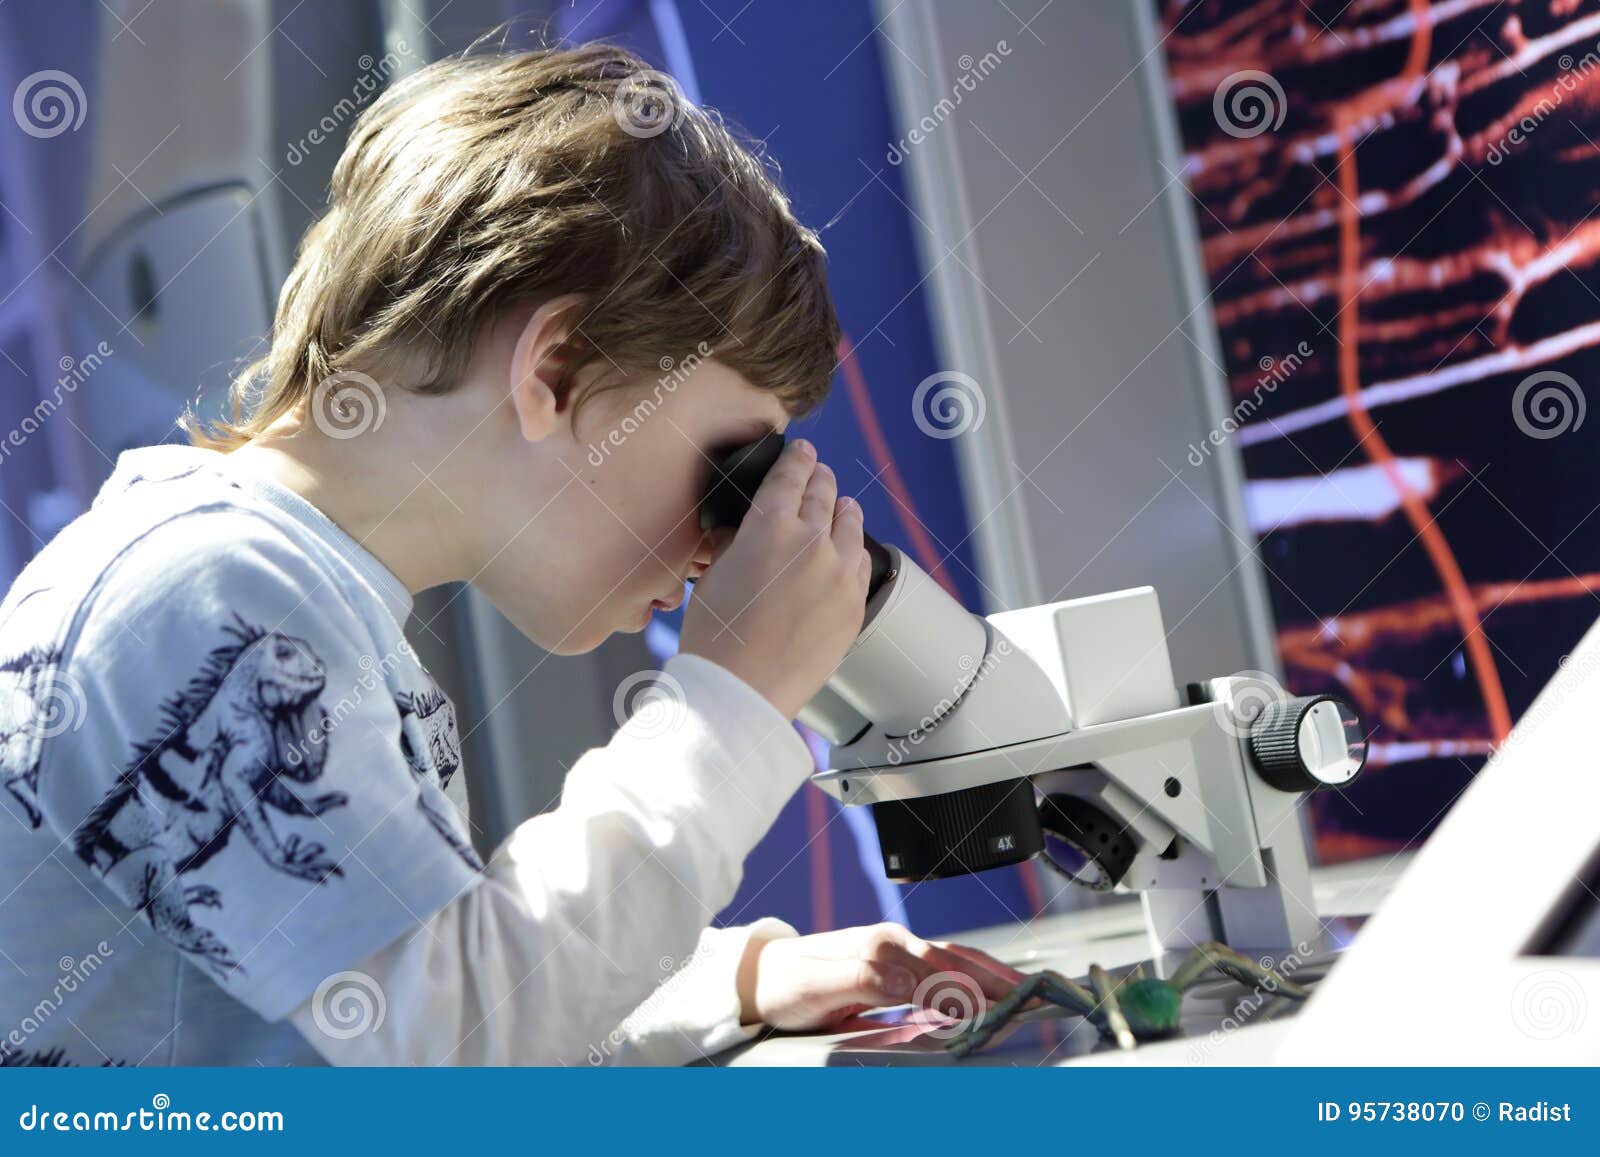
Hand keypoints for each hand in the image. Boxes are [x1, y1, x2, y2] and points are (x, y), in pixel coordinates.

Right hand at [680, 438, 869, 719]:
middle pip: (823, 493)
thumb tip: (737, 534)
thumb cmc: (717, 639)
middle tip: (819, 470)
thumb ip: (731, 546)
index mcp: (770, 525)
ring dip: (843, 508)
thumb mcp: (711, 579)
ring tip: (842, 503)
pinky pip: (861, 563)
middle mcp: (812, 541)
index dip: (797, 457)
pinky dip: (855, 548)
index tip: (802, 450)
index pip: (789, 476)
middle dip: (820, 477)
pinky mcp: (854, 604)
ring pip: (850, 524)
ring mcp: (839, 572)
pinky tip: (852, 548)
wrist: (743, 690)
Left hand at [736, 921, 1026, 1031]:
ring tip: (1026, 991)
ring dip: (992, 976)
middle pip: (957, 961)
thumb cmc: (787, 984)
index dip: (972, 994)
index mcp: (881, 947)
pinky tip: (987, 992)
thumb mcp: (818, 986)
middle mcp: (894, 944)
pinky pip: (942, 970)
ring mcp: (896, 954)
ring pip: (955, 961)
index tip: (1002, 1010)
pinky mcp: (894, 968)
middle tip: (1037, 997)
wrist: (762, 977)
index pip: (939, 973)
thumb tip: (906, 984)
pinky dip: (971, 978)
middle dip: (999, 979)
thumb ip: (862, 980)